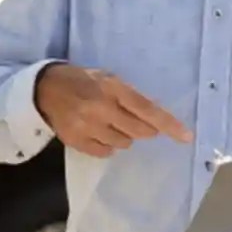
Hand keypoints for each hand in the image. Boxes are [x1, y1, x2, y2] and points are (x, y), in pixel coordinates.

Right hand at [34, 63, 192, 156]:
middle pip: (139, 131)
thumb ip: (131, 96)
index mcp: (112, 88)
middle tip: (133, 120)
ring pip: (123, 143)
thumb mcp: (108, 79)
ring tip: (109, 122)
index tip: (186, 137)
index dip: (168, 124)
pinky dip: (107, 145)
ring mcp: (87, 127)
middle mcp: (101, 108)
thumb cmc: (83, 80)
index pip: (147, 110)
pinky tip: (98, 132)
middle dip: (144, 129)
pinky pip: (105, 152)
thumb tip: (156, 118)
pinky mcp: (76, 141)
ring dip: (123, 136)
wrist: (45, 88)